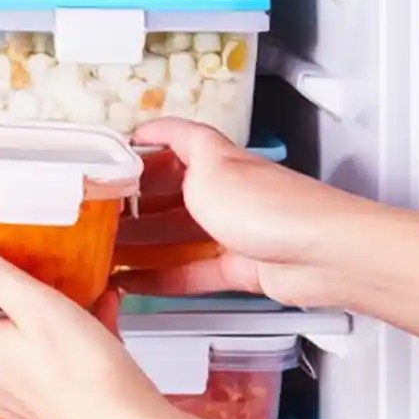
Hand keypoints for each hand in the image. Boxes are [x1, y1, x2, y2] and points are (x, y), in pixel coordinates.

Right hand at [116, 118, 376, 306]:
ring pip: (178, 236)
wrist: (321, 254)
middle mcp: (225, 191)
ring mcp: (233, 230)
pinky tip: (137, 284)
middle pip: (171, 193)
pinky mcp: (241, 267)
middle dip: (133, 203)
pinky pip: (192, 273)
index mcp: (217, 159)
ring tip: (106, 254)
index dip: (143, 142)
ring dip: (142, 245)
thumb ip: (180, 150)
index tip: (111, 151)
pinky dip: (163, 278)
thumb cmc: (272, 207)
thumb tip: (153, 133)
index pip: (174, 140)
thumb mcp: (212, 168)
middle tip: (97, 214)